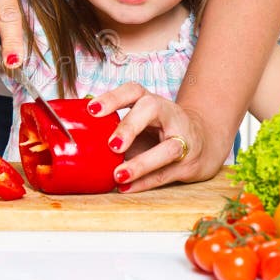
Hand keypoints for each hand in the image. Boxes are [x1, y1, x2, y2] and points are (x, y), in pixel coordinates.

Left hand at [87, 82, 230, 190]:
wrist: (204, 141)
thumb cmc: (160, 132)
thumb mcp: (141, 124)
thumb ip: (114, 129)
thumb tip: (75, 139)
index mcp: (152, 102)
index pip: (134, 91)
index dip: (112, 98)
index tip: (91, 109)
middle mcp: (169, 115)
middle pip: (152, 108)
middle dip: (130, 126)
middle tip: (111, 145)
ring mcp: (184, 138)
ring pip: (167, 148)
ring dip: (141, 163)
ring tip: (118, 175)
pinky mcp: (190, 164)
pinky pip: (167, 174)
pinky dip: (145, 182)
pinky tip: (127, 188)